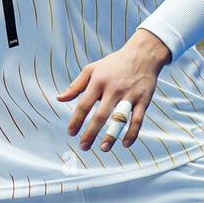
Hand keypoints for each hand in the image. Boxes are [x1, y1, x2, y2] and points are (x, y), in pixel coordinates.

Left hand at [58, 29, 170, 151]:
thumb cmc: (114, 63)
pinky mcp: (143, 99)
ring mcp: (129, 95)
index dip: (76, 120)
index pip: (84, 104)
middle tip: (83, 147)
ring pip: (119, 118)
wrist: (143, 54)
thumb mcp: (92, 69)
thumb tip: (60, 99)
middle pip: (100, 115)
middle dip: (90, 133)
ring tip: (103, 148)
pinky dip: (132, 133)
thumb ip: (76, 86)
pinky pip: (138, 119)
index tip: (71, 133)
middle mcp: (114, 89)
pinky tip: (125, 144)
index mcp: (99, 81)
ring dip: (111, 135)